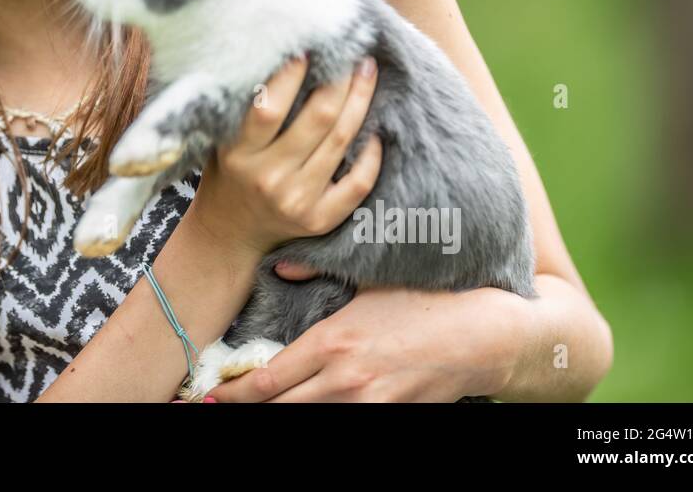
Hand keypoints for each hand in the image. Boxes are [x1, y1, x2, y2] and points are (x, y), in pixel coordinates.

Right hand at [188, 52, 382, 258]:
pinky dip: (372, 155)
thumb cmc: (228, 172)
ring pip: (342, 142)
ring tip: (366, 73)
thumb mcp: (222, 139)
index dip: (291, 76)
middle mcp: (268, 178)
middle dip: (340, 80)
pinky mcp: (320, 219)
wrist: (229, 232)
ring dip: (360, 101)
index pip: (269, 107)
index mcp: (239, 154)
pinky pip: (358, 183)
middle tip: (351, 53)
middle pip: (318, 119)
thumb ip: (244, 107)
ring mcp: (297, 201)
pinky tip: (376, 131)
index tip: (308, 48)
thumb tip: (277, 54)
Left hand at [200, 285, 527, 401]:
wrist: (483, 336)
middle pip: (279, 412)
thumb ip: (316, 274)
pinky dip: (322, 419)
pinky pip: (345, 424)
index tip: (210, 396)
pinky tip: (309, 409)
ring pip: (309, 423)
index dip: (232, 395)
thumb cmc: (425, 300)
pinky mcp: (392, 417)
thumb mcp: (367, 279)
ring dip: (281, 416)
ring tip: (258, 409)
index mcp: (331, 344)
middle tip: (220, 407)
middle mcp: (344, 382)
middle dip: (247, 410)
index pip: (266, 382)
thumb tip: (279, 268)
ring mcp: (369, 406)